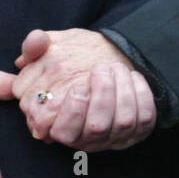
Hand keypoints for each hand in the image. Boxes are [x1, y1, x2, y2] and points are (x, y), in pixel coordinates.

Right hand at [13, 29, 157, 152]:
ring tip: (116, 67)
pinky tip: (133, 76)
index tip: (78, 86)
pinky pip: (144, 118)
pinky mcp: (137, 131)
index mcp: (59, 123)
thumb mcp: (48, 51)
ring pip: (122, 122)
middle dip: (102, 96)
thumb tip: (36, 41)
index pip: (63, 132)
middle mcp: (86, 137)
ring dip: (121, 90)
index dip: (72, 111)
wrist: (103, 62)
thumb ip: (34, 48)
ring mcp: (113, 136)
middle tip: (101, 69)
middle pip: (96, 128)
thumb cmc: (70, 61)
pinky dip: (140, 93)